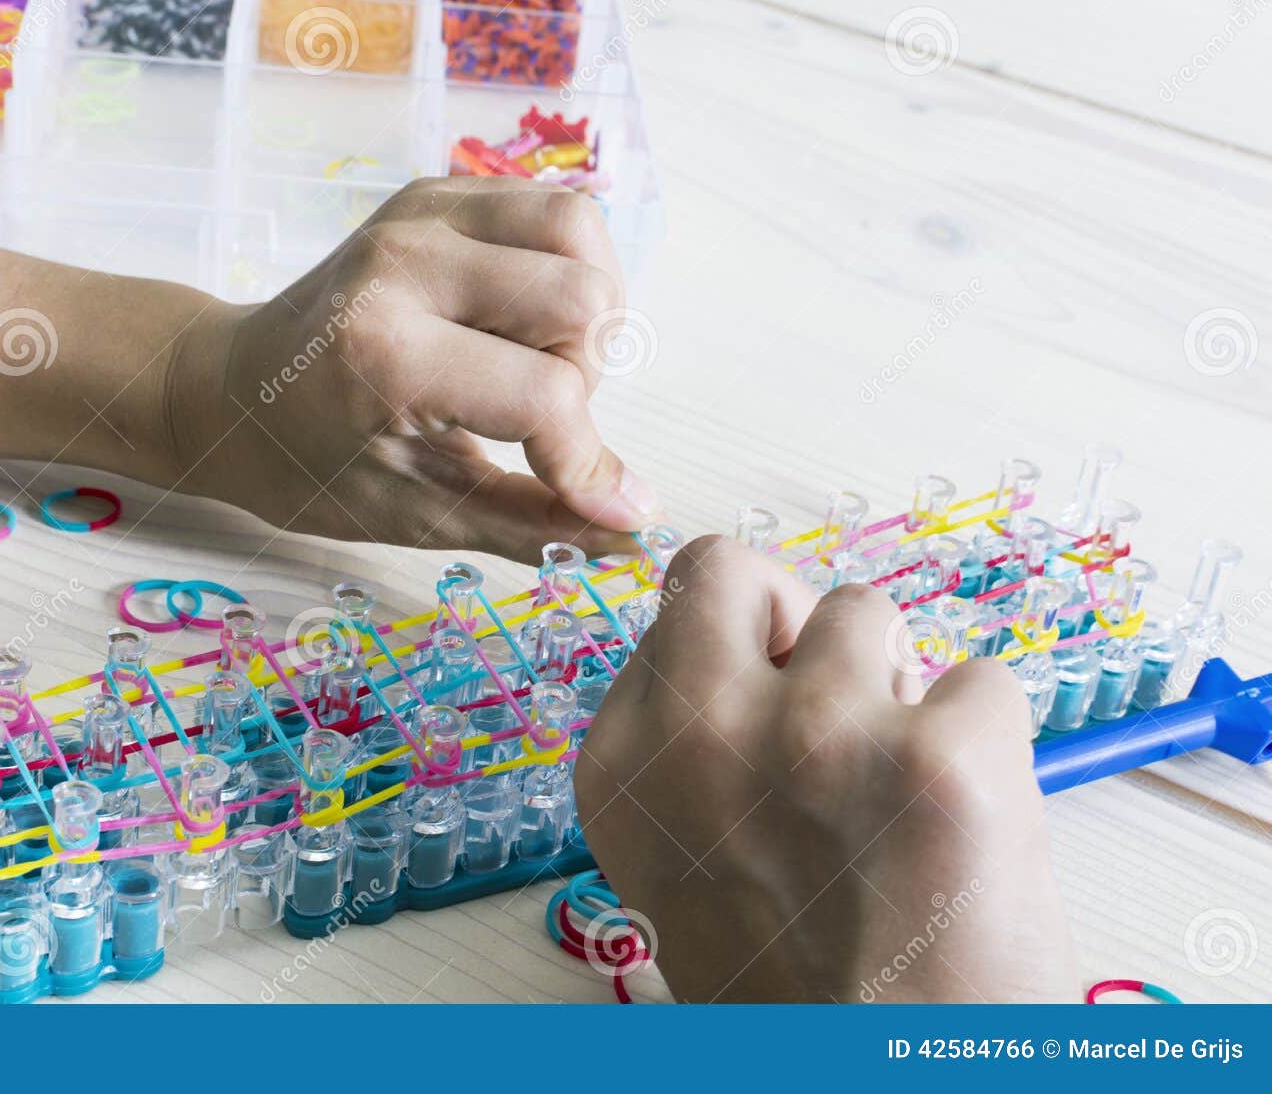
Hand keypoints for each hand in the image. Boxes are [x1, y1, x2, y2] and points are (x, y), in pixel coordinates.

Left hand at [161, 177, 658, 561]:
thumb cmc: (315, 464)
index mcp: (386, 354)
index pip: (546, 394)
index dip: (587, 461)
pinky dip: (564, 266)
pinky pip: (550, 209)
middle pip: (581, 297)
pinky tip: (521, 320)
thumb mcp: (418, 514)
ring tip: (538, 360)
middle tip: (535, 415)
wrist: (234, 390)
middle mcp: (403, 264)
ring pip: (578, 231)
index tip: (596, 498)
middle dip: (585, 372)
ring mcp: (420, 214)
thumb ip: (534, 523)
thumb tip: (637, 526)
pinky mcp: (435, 193)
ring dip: (586, 307)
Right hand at [575, 536, 1078, 1002]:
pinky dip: (986, 741)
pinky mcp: (940, 760)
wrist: (875, 1091)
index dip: (741, 646)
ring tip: (901, 790)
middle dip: (795, 616)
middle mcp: (701, 732)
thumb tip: (767, 650)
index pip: (679, 603)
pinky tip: (963, 824)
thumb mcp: (680, 858)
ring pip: (870, 614)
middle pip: (741, 571)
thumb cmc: (789, 998)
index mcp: (626, 763)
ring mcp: (820, 735)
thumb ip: (694, 745)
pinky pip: (983, 680)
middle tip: (837, 691)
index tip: (774, 690)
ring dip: (895, 684)